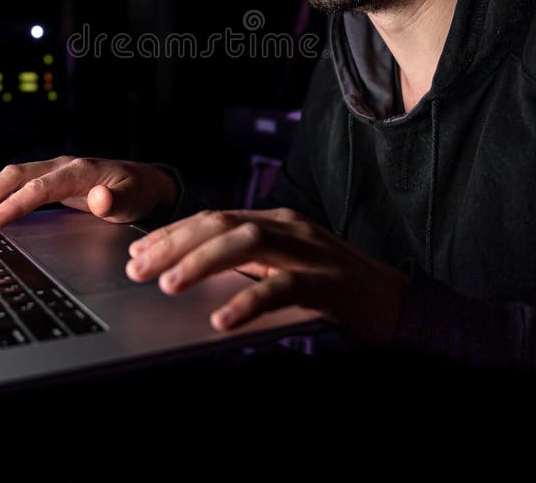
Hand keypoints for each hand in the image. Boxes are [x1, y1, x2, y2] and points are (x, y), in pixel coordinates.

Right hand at [0, 157, 176, 227]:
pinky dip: (1, 196)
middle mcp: (63, 167)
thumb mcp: (133, 199)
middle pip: (17, 175)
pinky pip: (20, 185)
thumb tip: (98, 199)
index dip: (14, 204)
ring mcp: (56, 172)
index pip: (39, 187)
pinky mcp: (53, 181)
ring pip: (14, 177)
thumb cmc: (138, 192)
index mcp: (79, 171)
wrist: (145, 182)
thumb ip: (116, 201)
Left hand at [126, 208, 408, 343]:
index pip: (214, 218)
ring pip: (247, 242)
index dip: (173, 232)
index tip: (138, 251)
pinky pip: (283, 287)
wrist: (397, 304)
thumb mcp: (282, 268)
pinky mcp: (328, 282)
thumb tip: (189, 273)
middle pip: (222, 223)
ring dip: (202, 261)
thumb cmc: (333, 289)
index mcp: (274, 221)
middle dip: (175, 243)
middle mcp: (288, 226)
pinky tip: (222, 318)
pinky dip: (249, 300)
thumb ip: (245, 265)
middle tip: (139, 268)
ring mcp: (309, 250)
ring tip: (169, 285)